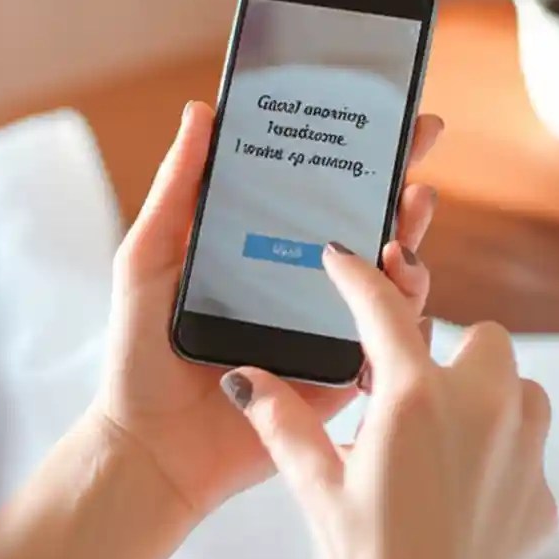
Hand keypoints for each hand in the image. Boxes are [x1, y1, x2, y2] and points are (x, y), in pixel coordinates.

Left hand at [91, 100, 444, 515]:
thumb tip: (201, 111)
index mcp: (262, 247)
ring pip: (388, 277)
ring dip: (409, 239)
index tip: (389, 112)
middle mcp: (302, 282)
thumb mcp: (148, 258)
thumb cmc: (140, 354)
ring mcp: (326, 327)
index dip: (356, 152)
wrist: (151, 447)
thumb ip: (177, 190)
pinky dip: (404, 308)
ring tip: (408, 215)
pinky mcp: (340, 374)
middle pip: (366, 225)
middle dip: (400, 183)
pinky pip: (386, 337)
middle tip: (419, 145)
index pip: (318, 190)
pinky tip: (401, 281)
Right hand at [225, 247, 557, 558]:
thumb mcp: (318, 487)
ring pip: (522, 390)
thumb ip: (284, 423)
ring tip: (447, 439)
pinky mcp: (543, 492)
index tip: (343, 256)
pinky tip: (466, 492)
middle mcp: (483, 409)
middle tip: (413, 392)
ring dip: (491, 400)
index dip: (358, 276)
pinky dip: (504, 458)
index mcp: (416, 399)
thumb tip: (246, 381)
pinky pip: (531, 451)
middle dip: (453, 353)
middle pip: (485, 339)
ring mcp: (525, 450)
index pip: (384, 312)